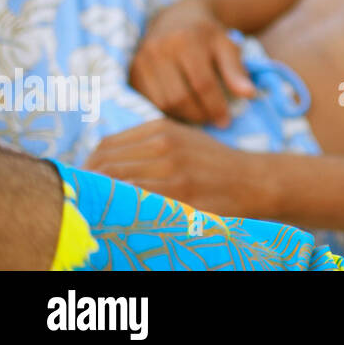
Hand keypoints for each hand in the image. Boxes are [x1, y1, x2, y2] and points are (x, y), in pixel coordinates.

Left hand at [85, 119, 266, 217]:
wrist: (254, 180)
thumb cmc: (214, 164)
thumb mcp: (183, 140)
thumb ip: (147, 145)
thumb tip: (102, 163)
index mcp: (160, 127)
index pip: (105, 146)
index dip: (90, 167)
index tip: (88, 185)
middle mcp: (163, 143)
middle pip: (105, 164)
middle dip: (90, 185)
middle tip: (89, 203)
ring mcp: (171, 168)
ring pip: (115, 183)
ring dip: (103, 199)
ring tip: (103, 212)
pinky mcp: (180, 192)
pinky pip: (135, 201)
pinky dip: (122, 209)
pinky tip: (124, 217)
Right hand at [130, 0, 256, 126]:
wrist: (178, 18)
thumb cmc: (207, 35)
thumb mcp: (227, 46)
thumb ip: (236, 70)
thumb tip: (250, 94)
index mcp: (187, 40)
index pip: (202, 83)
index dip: (216, 106)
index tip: (226, 121)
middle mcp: (159, 49)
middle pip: (179, 97)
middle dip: (199, 114)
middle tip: (213, 121)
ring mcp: (141, 60)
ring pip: (161, 103)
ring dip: (182, 117)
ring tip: (199, 118)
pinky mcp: (131, 72)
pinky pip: (146, 102)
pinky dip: (165, 112)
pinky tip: (181, 113)